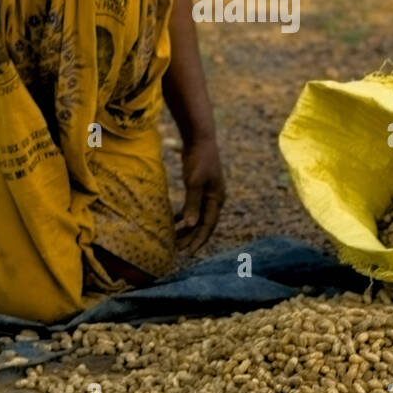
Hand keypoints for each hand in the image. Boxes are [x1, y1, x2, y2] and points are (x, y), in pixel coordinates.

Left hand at [174, 134, 224, 253]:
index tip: (189, 253)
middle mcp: (214, 199)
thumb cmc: (199, 160)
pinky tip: (175, 221)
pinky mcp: (200, 188)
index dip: (199, 240)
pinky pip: (193, 207)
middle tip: (178, 250)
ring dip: (187, 228)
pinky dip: (185, 215)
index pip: (208, 226)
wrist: (200, 140)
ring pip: (197, 216)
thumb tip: (190, 225)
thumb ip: (192, 204)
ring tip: (175, 239)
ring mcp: (208, 193)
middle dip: (191, 237)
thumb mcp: (194, 182)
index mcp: (216, 200)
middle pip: (203, 224)